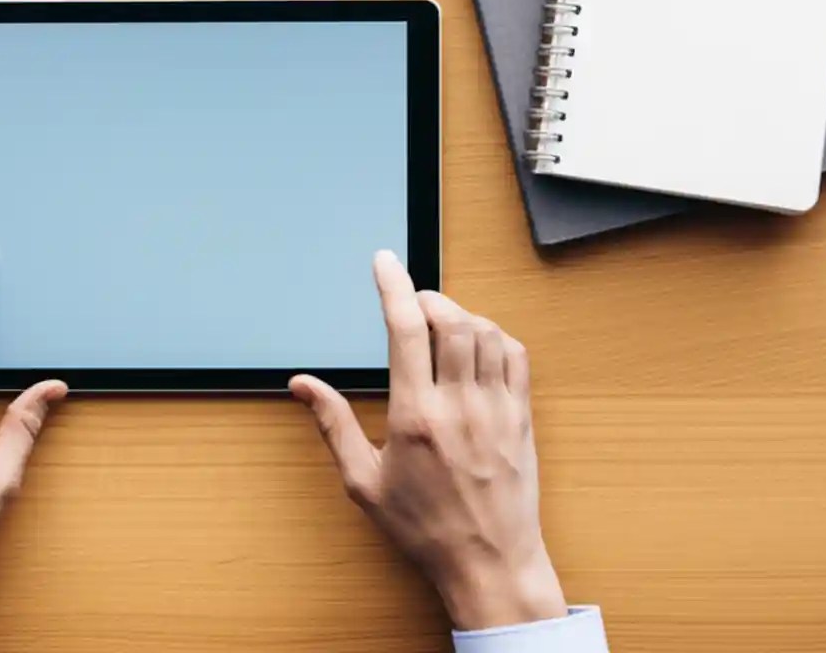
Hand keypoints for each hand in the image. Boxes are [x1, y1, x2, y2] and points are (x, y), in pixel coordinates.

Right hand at [291, 251, 566, 630]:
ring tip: (441, 322)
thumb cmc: (423, 528)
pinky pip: (516, 355)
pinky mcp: (522, 418)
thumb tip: (303, 384)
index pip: (405, 330)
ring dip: (461, 313)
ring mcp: (497, 409)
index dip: (393, 286)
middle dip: (428, 296)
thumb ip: (332, 424)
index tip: (384, 262)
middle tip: (412, 301)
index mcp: (415, 417)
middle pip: (450, 319)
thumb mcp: (362, 482)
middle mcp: (459, 406)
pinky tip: (477, 344)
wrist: (488, 562)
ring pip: (485, 331)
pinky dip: (495, 335)